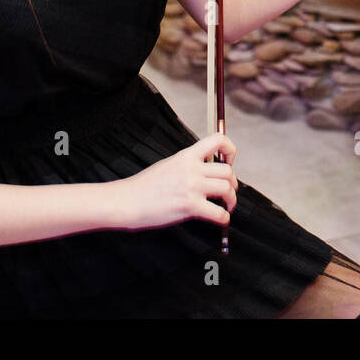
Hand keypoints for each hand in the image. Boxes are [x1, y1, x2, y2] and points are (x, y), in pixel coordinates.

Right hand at [106, 133, 236, 230]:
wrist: (126, 201)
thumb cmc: (144, 186)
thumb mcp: (168, 165)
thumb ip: (188, 164)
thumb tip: (207, 171)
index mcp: (186, 155)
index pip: (218, 139)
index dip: (230, 149)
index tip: (229, 161)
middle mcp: (191, 168)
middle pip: (227, 171)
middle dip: (233, 183)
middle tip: (229, 192)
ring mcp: (191, 187)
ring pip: (227, 189)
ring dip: (231, 200)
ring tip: (227, 206)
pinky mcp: (190, 206)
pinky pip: (219, 212)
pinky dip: (224, 218)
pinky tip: (220, 219)